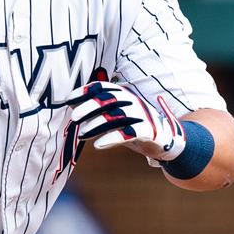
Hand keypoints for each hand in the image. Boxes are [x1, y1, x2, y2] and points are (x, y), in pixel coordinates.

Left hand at [66, 77, 186, 165]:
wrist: (165, 141)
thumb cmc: (134, 127)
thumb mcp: (117, 116)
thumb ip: (99, 112)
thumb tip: (72, 108)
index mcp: (125, 95)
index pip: (103, 87)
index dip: (86, 91)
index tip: (68, 99)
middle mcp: (133, 102)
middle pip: (109, 100)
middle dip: (89, 107)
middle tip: (74, 118)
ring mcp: (142, 116)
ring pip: (117, 117)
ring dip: (97, 125)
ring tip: (81, 135)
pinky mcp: (149, 132)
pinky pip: (129, 133)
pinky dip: (113, 138)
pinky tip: (98, 145)